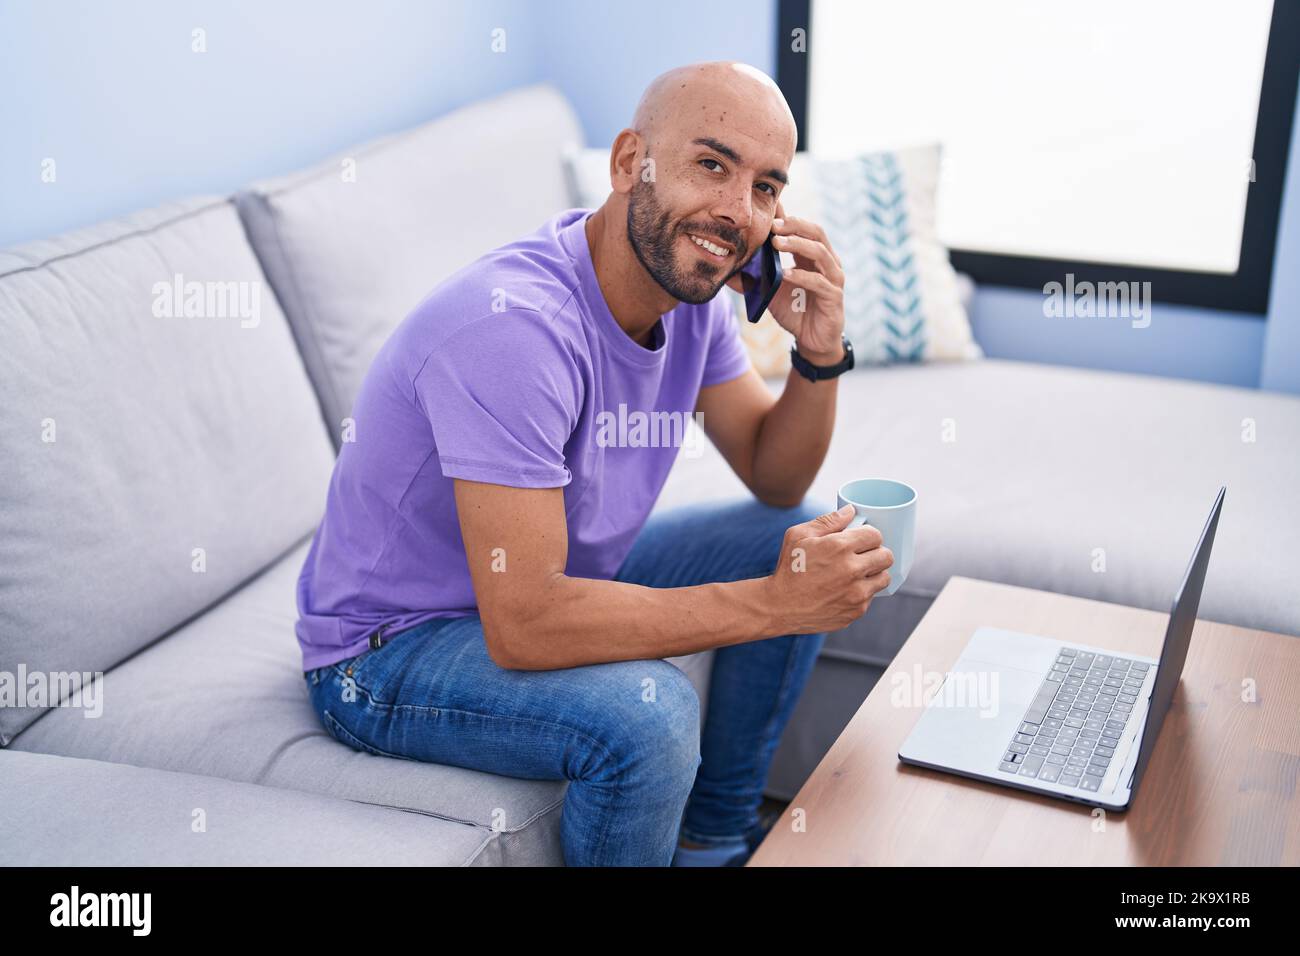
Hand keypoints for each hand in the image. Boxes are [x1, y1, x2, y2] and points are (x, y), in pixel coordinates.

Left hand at [728, 199, 845, 363]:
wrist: (813, 340)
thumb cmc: (795, 311)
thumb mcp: (770, 292)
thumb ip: (752, 280)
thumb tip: (726, 270)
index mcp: (813, 256)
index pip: (804, 228)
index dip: (788, 216)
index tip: (769, 209)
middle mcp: (828, 262)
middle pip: (816, 232)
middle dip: (794, 225)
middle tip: (772, 225)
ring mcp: (834, 279)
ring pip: (820, 253)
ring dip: (797, 245)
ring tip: (776, 243)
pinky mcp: (834, 297)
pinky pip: (820, 282)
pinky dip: (802, 276)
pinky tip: (785, 275)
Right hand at [764, 503, 892, 634]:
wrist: (780, 607)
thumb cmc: (789, 568)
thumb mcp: (798, 536)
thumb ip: (828, 521)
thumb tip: (850, 511)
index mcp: (839, 547)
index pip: (875, 535)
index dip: (868, 536)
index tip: (860, 540)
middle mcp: (852, 570)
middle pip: (886, 556)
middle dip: (876, 553)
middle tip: (862, 555)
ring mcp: (857, 593)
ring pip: (884, 577)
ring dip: (874, 573)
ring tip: (857, 573)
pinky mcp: (856, 611)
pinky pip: (871, 597)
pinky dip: (862, 592)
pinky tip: (845, 590)